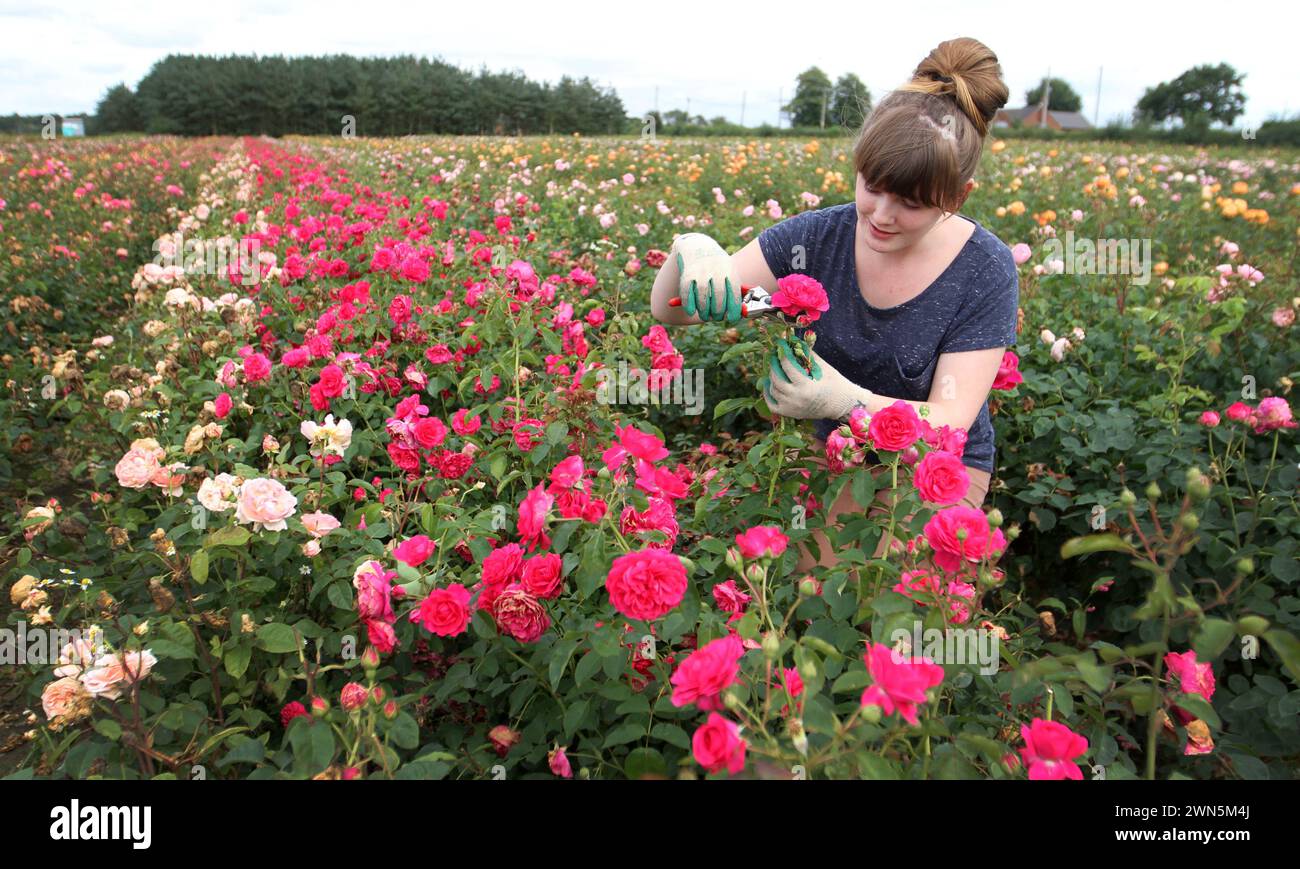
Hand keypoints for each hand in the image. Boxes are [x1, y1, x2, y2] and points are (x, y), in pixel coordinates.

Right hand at [671, 233, 741, 322]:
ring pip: (703, 296)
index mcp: (729, 269)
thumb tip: (741, 311)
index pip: (733, 292)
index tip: (732, 319)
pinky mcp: (686, 274)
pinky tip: (692, 311)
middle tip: (716, 317)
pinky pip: (687, 293)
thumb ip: (734, 290)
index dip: (733, 308)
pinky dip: (689, 304)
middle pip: (718, 296)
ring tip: (705, 315)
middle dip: (718, 311)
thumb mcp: (728, 271)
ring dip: (703, 310)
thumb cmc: (717, 265)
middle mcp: (715, 269)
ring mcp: (700, 271)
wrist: (697, 245)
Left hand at [758, 338, 872, 420]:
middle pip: (776, 379)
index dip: (783, 353)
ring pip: (773, 391)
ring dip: (771, 379)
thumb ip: (809, 355)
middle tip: (774, 357)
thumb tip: (797, 342)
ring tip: (774, 370)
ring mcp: (792, 408)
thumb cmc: (835, 385)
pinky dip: (768, 396)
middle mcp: (796, 398)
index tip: (780, 345)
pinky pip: (772, 406)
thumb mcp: (824, 368)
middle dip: (774, 366)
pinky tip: (770, 386)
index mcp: (806, 386)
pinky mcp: (791, 414)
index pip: (787, 366)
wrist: (842, 405)